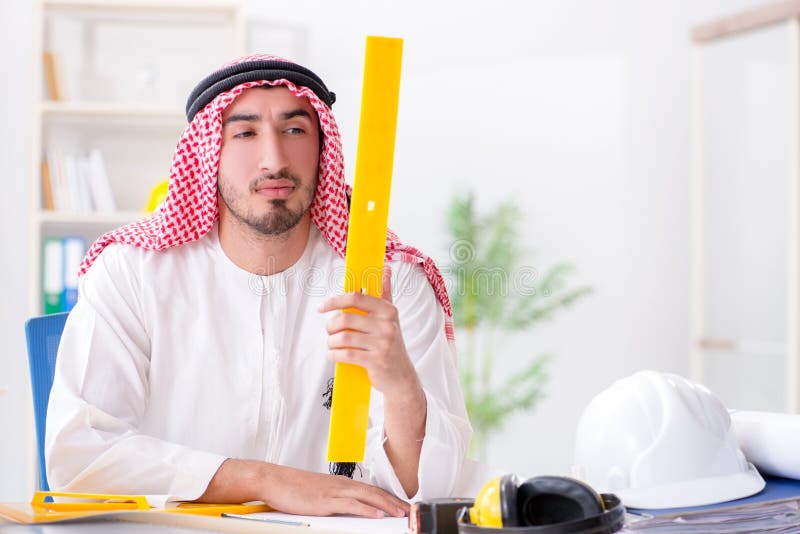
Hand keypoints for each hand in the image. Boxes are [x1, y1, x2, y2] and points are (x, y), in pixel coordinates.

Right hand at [260, 463, 407, 517]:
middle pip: (374, 492)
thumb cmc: (292, 487)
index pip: (371, 489)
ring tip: (401, 514)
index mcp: (341, 483)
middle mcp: (342, 485)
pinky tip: (378, 515)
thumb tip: (345, 507)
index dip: (388, 497)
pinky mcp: (326, 501)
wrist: (274, 480)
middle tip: (409, 510)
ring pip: (368, 497)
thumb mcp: (318, 492)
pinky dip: (367, 510)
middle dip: (394, 502)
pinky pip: (351, 505)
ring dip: (387, 505)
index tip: (401, 505)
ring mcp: (335, 492)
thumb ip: (334, 498)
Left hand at [318, 266, 420, 400]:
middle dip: (331, 326)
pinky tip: (334, 355)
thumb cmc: (392, 346)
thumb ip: (385, 293)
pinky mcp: (376, 361)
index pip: (356, 298)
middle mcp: (387, 325)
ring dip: (331, 342)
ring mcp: (383, 344)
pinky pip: (346, 354)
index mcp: (388, 311)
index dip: (335, 300)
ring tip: (333, 345)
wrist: (402, 377)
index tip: (322, 307)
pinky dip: (334, 355)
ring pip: (343, 337)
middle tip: (330, 331)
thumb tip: (385, 269)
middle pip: (346, 318)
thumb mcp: (391, 318)